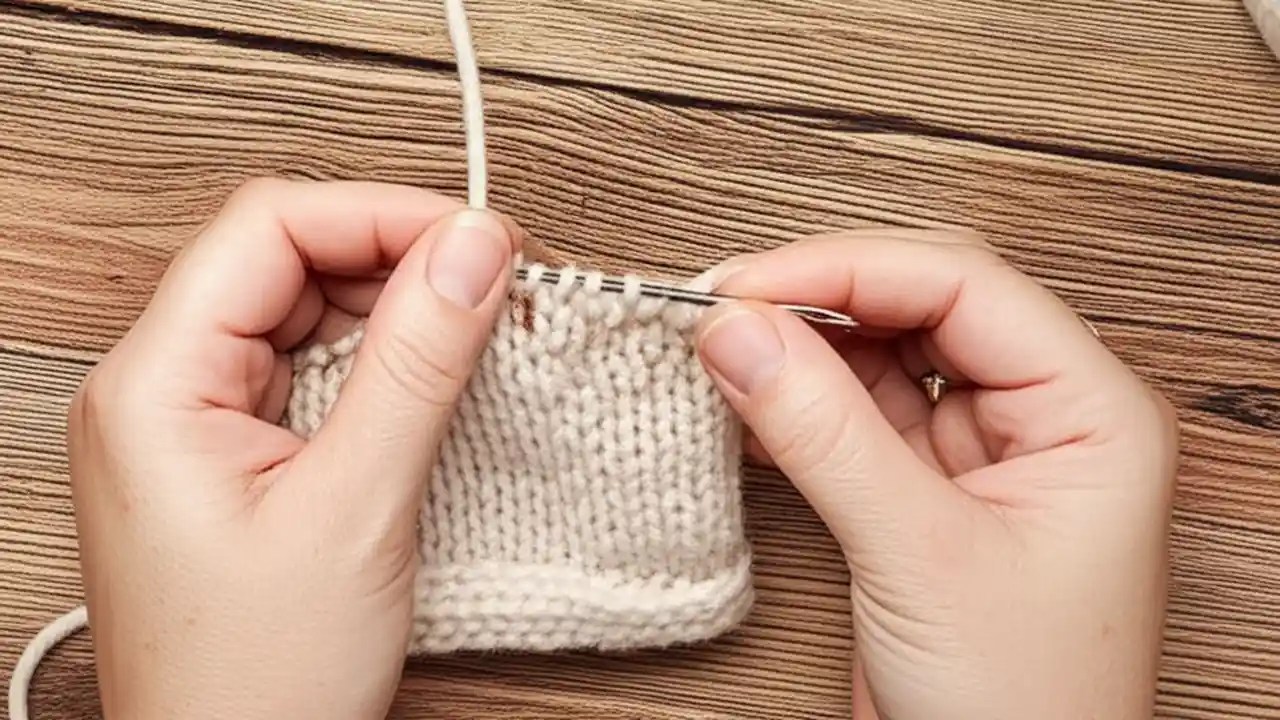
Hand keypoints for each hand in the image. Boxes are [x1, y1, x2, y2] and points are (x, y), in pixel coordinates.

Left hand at [69, 179, 518, 718]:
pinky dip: (377, 371)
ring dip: (394, 318)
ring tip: (475, 343)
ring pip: (303, 316)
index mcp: (154, 387)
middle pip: (285, 262)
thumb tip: (472, 249)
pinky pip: (307, 376)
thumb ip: (417, 365)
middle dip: (396, 263)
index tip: (479, 240)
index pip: (270, 229)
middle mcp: (159, 393)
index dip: (383, 216)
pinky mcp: (234, 460)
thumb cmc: (258, 685)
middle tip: (493, 290)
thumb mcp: (356, 508)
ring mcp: (193, 427)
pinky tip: (430, 391)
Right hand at [695, 231, 1177, 719]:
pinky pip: (856, 416)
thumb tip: (736, 330)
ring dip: (803, 346)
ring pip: (884, 355)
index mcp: (1091, 412)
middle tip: (723, 308)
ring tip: (722, 348)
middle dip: (820, 298)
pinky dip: (799, 403)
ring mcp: (982, 453)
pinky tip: (747, 397)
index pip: (963, 287)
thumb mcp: (919, 556)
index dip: (846, 270)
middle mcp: (1044, 417)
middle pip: (923, 304)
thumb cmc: (1023, 706)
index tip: (746, 286)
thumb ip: (822, 433)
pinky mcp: (926, 493)